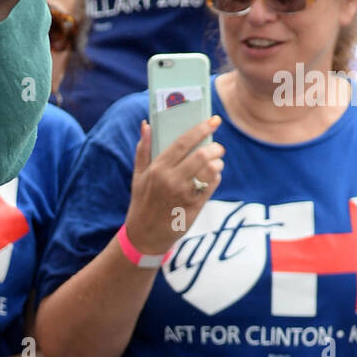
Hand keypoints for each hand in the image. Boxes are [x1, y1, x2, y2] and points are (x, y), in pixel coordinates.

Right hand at [124, 117, 223, 254]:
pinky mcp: (194, 207)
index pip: (183, 143)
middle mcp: (170, 180)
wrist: (145, 235)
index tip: (214, 120)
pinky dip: (215, 177)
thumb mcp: (138, 176)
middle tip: (218, 146)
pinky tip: (212, 176)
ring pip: (210, 170)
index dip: (201, 129)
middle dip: (215, 147)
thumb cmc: (142, 201)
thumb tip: (146, 125)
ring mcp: (183, 194)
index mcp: (157, 169)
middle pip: (201, 155)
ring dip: (217, 162)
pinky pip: (212, 185)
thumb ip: (143, 149)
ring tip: (215, 161)